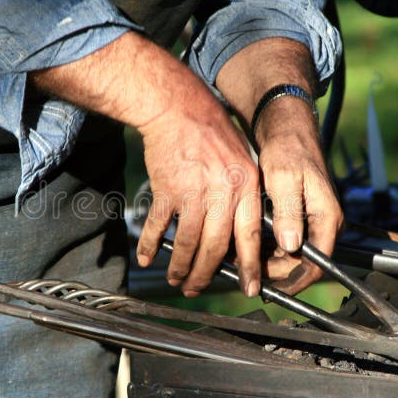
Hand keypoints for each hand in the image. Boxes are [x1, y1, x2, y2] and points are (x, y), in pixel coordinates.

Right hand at [135, 105, 261, 297]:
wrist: (178, 107)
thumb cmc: (212, 131)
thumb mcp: (243, 158)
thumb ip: (244, 194)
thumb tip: (239, 234)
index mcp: (246, 186)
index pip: (251, 236)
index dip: (249, 267)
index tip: (249, 289)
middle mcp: (223, 192)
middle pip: (216, 247)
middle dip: (206, 275)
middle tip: (196, 289)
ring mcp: (193, 191)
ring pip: (188, 242)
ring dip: (180, 267)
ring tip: (175, 279)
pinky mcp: (167, 189)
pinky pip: (159, 225)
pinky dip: (151, 245)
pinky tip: (146, 257)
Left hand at [256, 96, 342, 293]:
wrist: (287, 130)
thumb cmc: (288, 149)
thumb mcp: (285, 178)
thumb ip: (288, 212)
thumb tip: (291, 244)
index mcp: (327, 217)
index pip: (317, 264)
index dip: (293, 281)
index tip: (268, 288)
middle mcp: (325, 223)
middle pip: (302, 263)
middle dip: (274, 271)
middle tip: (245, 271)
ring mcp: (313, 221)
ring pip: (292, 254)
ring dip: (268, 259)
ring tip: (240, 259)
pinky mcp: (300, 217)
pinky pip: (286, 241)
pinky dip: (266, 245)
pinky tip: (245, 244)